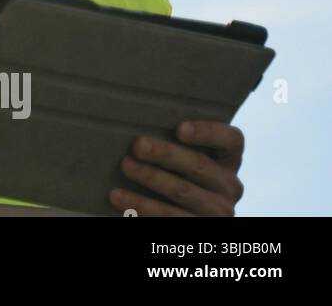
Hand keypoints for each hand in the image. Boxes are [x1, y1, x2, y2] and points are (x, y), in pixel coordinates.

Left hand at [109, 121, 245, 215]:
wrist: (185, 212)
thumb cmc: (179, 172)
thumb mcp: (187, 157)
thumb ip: (176, 141)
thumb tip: (137, 122)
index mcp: (229, 160)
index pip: (231, 140)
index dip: (208, 132)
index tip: (180, 129)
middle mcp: (229, 185)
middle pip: (199, 165)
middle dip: (166, 154)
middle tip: (138, 145)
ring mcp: (217, 210)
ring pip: (182, 191)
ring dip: (151, 177)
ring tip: (126, 165)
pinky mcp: (199, 226)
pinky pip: (168, 216)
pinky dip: (140, 205)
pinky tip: (118, 196)